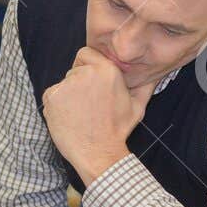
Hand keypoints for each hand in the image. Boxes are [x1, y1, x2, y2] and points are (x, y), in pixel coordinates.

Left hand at [41, 47, 153, 184]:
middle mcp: (86, 73)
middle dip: (79, 83)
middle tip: (88, 104)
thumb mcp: (138, 106)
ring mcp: (66, 84)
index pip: (86, 53)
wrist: (99, 153)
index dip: (86, 66)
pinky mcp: (52, 97)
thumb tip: (154, 74)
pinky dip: (57, 105)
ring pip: (63, 83)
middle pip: (74, 69)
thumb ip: (145, 85)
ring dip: (68, 95)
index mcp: (107, 70)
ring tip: (80, 114)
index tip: (90, 83)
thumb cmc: (118, 131)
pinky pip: (52, 95)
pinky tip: (70, 118)